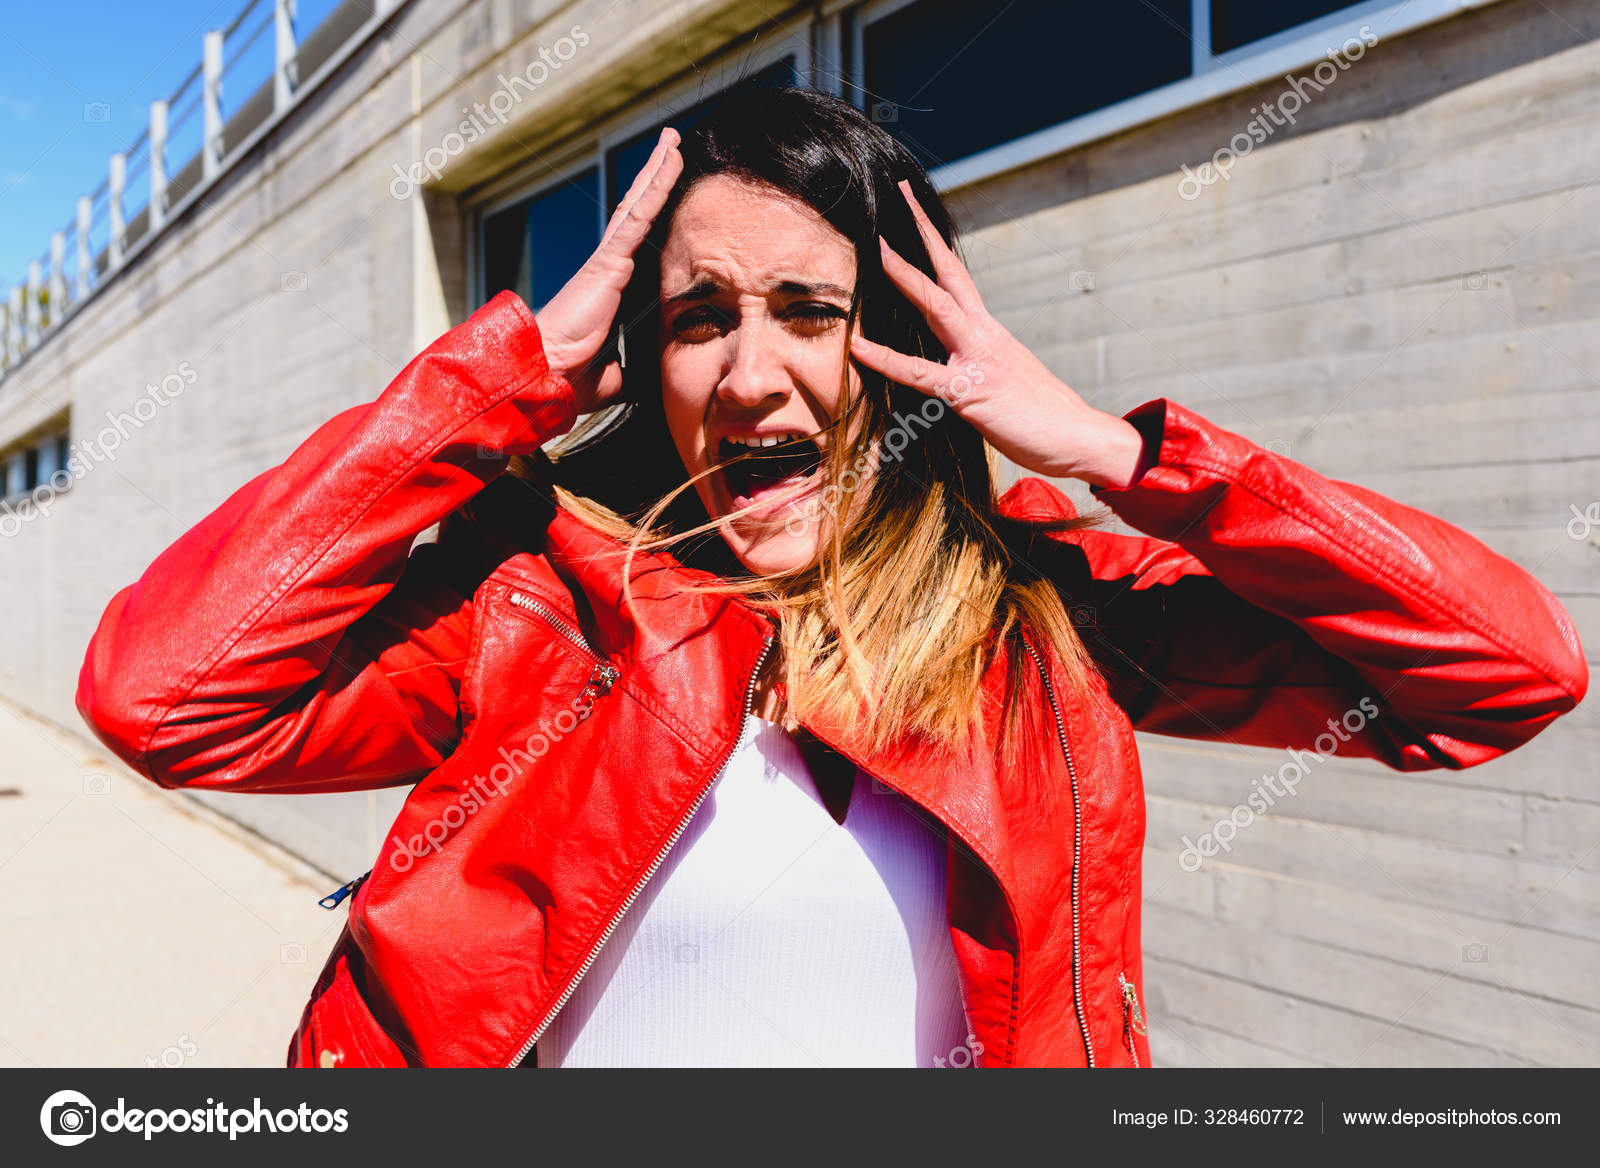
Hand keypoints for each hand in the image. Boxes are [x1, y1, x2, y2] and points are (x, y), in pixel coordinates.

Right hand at [534, 127, 682, 412]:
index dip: (652, 218)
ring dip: (657, 170)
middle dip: (654, 180)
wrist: (549, 375)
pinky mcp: (609, 259)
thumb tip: (642, 379)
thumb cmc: (573, 377)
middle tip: (672, 149)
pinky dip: (657, 185)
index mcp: (610, 290)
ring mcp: (608, 259)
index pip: (637, 245)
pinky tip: (671, 159)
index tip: (667, 199)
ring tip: (673, 139)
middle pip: (637, 213)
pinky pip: (639, 214)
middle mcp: (609, 266)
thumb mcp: (615, 372)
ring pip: (639, 204)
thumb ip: (628, 366)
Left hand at [847, 180, 1144, 488]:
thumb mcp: (1007, 380)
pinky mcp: (970, 394)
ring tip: (876, 250)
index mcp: (989, 332)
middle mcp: (984, 336)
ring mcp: (978, 361)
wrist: (1078, 438)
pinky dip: (886, 360)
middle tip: (901, 195)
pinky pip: (920, 374)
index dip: (936, 244)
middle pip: (949, 274)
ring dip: (906, 277)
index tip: (915, 212)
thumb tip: (958, 362)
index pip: (958, 277)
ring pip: (938, 308)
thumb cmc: (1043, 417)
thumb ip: (979, 364)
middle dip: (923, 234)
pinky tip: (858, 347)